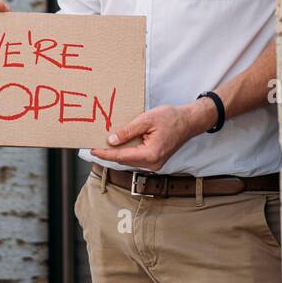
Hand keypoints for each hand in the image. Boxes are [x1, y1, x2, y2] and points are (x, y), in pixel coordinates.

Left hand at [88, 100, 213, 170]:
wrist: (190, 121)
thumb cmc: (172, 118)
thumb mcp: (146, 120)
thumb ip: (128, 131)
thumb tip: (111, 140)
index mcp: (150, 154)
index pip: (121, 156)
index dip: (105, 153)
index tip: (92, 149)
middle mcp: (152, 163)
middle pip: (124, 160)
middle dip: (109, 153)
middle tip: (94, 144)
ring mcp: (155, 164)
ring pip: (129, 160)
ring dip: (118, 153)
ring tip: (104, 144)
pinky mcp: (155, 160)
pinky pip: (136, 158)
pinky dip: (127, 152)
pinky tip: (120, 144)